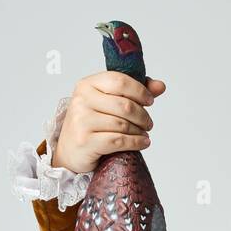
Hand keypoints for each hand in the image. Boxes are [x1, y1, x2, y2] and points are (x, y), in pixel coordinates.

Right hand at [52, 72, 166, 173]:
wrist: (70, 150)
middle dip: (142, 116)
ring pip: (123, 124)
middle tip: (148, 123)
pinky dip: (135, 142)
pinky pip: (118, 141)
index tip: (150, 101)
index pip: (119, 80)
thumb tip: (160, 86)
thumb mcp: (108, 102)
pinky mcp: (85, 141)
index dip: (140, 91)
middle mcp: (81, 100)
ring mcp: (81, 121)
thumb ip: (133, 92)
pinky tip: (142, 143)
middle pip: (125, 105)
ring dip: (139, 131)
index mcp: (87, 85)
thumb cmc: (92, 123)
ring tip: (144, 134)